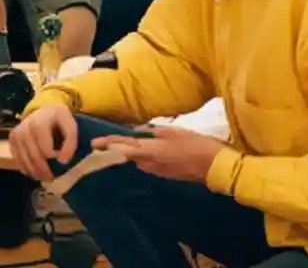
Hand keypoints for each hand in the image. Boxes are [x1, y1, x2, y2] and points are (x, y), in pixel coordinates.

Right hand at [9, 104, 78, 181]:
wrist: (43, 110)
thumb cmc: (58, 119)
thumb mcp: (70, 125)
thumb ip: (70, 142)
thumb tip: (63, 161)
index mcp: (39, 123)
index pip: (45, 148)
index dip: (53, 157)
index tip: (61, 160)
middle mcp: (24, 128)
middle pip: (34, 156)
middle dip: (44, 170)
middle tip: (52, 178)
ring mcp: (16, 135)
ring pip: (24, 160)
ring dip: (35, 172)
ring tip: (45, 177)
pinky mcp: (12, 141)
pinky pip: (17, 160)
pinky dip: (26, 169)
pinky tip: (35, 172)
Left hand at [92, 124, 225, 182]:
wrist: (213, 166)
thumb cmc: (195, 144)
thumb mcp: (174, 132)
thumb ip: (154, 132)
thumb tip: (140, 132)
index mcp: (151, 151)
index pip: (124, 147)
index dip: (109, 145)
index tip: (94, 144)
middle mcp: (150, 164)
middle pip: (128, 155)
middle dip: (116, 149)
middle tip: (102, 144)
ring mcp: (157, 171)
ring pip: (139, 160)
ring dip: (131, 153)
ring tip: (124, 144)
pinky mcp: (165, 175)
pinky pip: (149, 164)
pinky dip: (145, 157)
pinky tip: (147, 151)